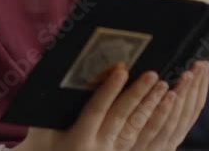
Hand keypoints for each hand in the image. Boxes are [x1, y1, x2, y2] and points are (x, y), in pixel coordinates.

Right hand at [14, 59, 208, 150]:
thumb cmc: (44, 142)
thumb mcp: (42, 125)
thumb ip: (53, 99)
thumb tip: (64, 66)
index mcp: (77, 140)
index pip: (95, 112)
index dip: (108, 91)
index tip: (120, 70)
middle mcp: (98, 149)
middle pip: (121, 119)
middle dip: (138, 95)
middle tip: (152, 74)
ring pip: (137, 130)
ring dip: (152, 107)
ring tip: (164, 86)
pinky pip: (144, 139)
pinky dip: (156, 121)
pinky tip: (166, 105)